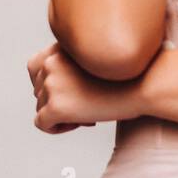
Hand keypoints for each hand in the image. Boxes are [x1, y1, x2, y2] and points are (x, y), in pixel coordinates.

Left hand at [27, 42, 144, 133]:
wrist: (143, 84)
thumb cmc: (127, 74)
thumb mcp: (95, 59)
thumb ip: (72, 66)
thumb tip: (57, 89)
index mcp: (60, 48)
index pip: (34, 66)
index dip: (47, 83)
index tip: (69, 91)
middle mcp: (51, 62)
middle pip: (39, 90)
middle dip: (59, 100)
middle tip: (85, 106)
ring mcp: (52, 84)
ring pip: (41, 107)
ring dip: (61, 114)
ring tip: (87, 114)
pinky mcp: (55, 106)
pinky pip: (42, 124)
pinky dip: (56, 128)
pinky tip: (79, 123)